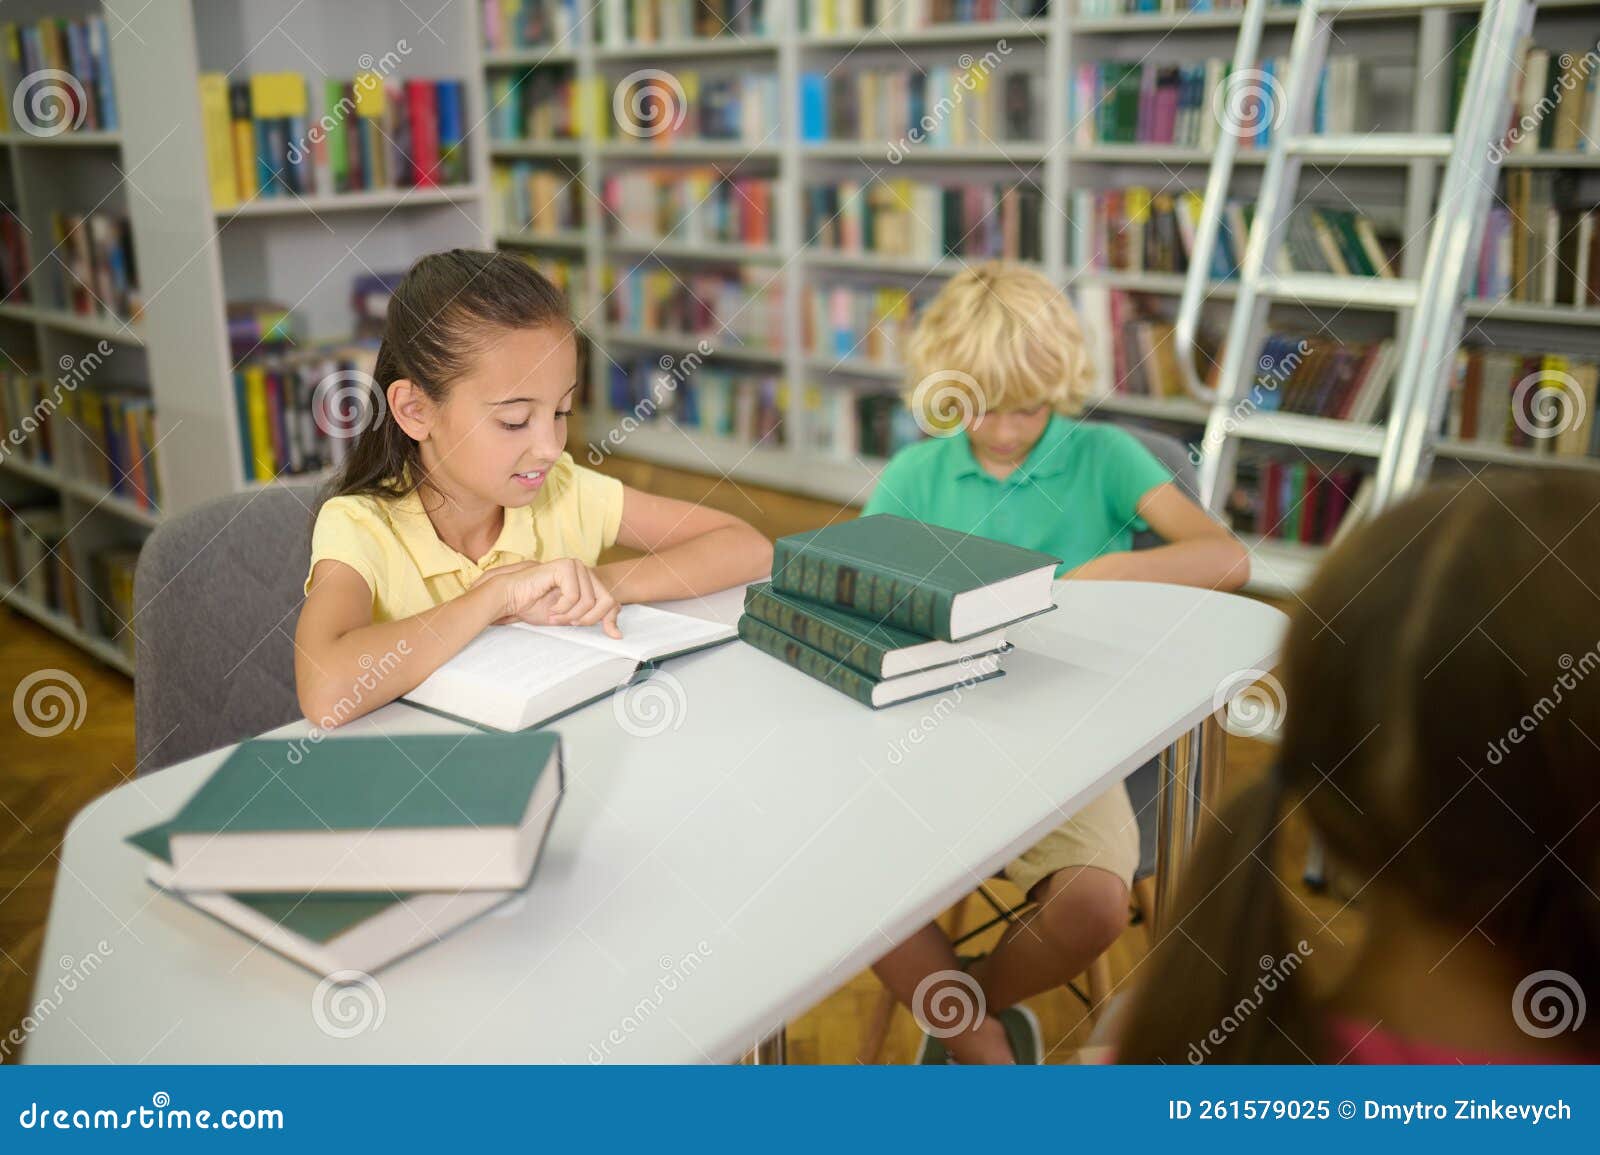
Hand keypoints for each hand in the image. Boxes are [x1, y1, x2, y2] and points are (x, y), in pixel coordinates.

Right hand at [476, 559, 622, 637]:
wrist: (511, 597)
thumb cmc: (536, 606)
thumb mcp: (571, 618)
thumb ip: (593, 620)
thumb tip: (617, 634)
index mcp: (588, 581)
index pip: (612, 602)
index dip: (612, 620)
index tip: (614, 636)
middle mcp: (585, 570)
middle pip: (606, 601)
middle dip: (587, 619)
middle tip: (568, 622)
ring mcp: (576, 566)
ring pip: (590, 601)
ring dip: (570, 615)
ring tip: (555, 615)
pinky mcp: (565, 566)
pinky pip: (574, 595)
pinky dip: (562, 607)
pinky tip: (551, 607)